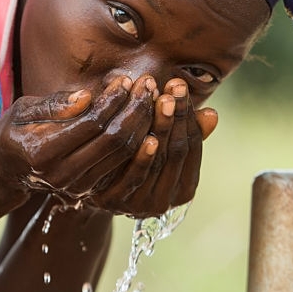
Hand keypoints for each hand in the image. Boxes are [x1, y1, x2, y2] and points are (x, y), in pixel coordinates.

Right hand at [0, 75, 156, 197]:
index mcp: (42, 151)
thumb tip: (87, 97)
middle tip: (148, 85)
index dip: (112, 100)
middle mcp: (62, 174)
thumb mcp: (23, 109)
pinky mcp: (89, 191)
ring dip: (142, 124)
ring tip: (150, 97)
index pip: (91, 123)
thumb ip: (54, 104)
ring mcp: (77, 186)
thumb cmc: (15, 130)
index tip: (125, 80)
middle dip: (135, 109)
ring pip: (123, 154)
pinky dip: (139, 142)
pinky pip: (123, 166)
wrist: (8, 169)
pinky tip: (147, 119)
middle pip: (113, 140)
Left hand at [83, 78, 216, 217]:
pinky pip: (135, 177)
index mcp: (181, 190)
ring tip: (162, 100)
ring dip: (161, 128)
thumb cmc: (124, 156)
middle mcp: (163, 202)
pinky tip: (148, 136)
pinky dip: (144, 156)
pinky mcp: (114, 202)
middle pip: (176, 152)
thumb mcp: (153, 140)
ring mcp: (140, 205)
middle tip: (175, 87)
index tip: (182, 89)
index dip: (189, 117)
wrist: (78, 178)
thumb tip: (213, 114)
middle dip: (177, 117)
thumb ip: (179, 131)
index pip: (191, 148)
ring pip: (159, 161)